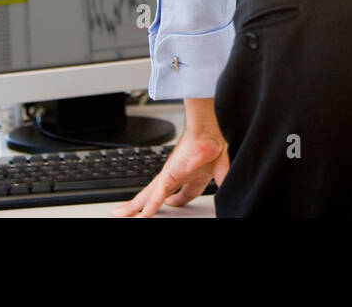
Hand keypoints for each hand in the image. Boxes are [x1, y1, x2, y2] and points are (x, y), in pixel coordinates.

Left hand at [113, 100, 228, 216]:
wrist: (210, 134)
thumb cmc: (215, 143)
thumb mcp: (221, 170)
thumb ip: (223, 181)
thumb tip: (229, 190)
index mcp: (191, 175)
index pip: (182, 194)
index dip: (177, 201)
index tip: (172, 205)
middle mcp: (176, 176)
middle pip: (156, 196)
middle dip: (147, 205)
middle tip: (136, 213)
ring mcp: (169, 177)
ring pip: (148, 197)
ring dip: (136, 207)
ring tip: (122, 214)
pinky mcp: (167, 177)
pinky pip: (155, 197)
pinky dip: (148, 208)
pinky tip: (141, 217)